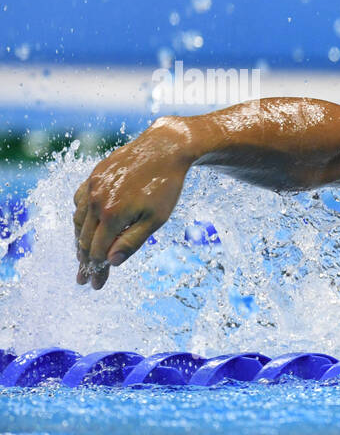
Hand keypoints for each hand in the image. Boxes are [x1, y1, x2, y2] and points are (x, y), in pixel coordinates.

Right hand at [72, 120, 191, 288]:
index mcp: (112, 215)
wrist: (164, 148)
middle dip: (85, 262)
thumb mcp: (156, 219)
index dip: (96, 271)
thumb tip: (111, 262)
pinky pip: (79, 202)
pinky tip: (85, 227)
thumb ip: (132, 241)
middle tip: (85, 279)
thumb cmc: (165, 186)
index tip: (96, 286)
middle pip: (84, 239)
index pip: (97, 251)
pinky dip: (80, 219)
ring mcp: (92, 187)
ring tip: (83, 257)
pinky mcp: (93, 176)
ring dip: (80, 241)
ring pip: (78, 221)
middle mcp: (95, 201)